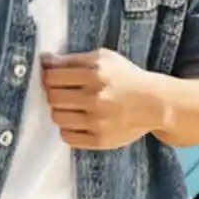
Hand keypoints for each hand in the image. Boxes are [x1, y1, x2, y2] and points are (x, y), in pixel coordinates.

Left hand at [41, 48, 166, 150]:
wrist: (155, 104)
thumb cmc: (126, 77)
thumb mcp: (103, 58)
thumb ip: (72, 59)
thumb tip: (44, 60)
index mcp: (95, 73)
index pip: (52, 76)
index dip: (49, 76)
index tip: (53, 78)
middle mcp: (95, 97)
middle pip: (52, 97)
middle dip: (53, 93)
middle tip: (62, 92)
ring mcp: (97, 121)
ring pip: (57, 117)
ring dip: (60, 111)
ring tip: (72, 106)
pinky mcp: (100, 140)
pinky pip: (67, 137)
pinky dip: (68, 129)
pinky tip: (78, 121)